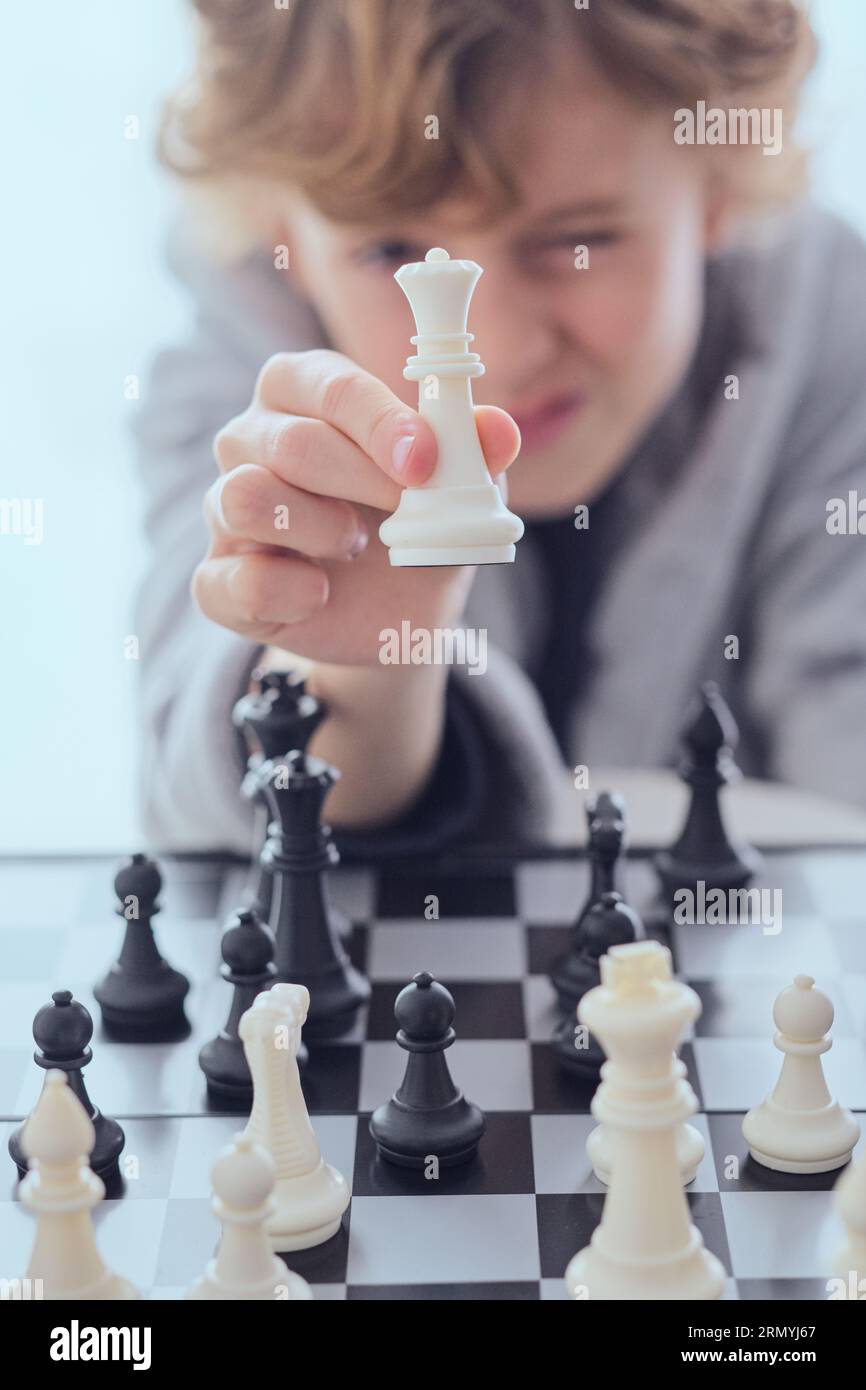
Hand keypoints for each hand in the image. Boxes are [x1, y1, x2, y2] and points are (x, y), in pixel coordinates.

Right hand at [193, 349, 519, 665]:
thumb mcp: (460, 489)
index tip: (425, 460)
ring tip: (353, 545)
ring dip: (317, 529)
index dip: (378, 420)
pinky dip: (286, 591)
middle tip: (406, 512)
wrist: (398, 611)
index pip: (326, 383)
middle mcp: (250, 439)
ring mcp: (224, 507)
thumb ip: (474, 454)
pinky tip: (319, 593)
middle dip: (363, 481)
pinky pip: (230, 580)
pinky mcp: (217, 578)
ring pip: (244, 498)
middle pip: (291, 443)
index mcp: (304, 392)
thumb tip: (498, 430)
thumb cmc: (419, 523)